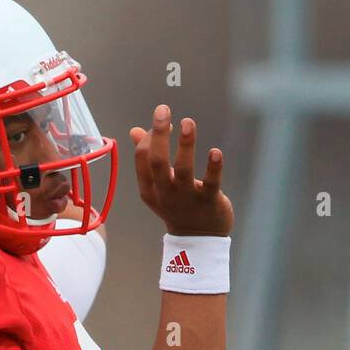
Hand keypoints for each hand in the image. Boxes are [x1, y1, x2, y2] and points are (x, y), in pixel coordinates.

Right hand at [130, 109, 232, 237]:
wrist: (198, 239)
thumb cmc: (177, 206)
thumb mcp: (157, 186)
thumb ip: (147, 158)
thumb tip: (134, 131)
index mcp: (150, 188)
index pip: (143, 158)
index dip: (150, 136)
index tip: (164, 121)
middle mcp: (166, 192)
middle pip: (157, 162)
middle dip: (158, 135)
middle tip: (163, 110)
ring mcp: (187, 197)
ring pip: (184, 170)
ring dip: (185, 145)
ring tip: (188, 123)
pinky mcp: (209, 201)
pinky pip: (211, 183)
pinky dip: (213, 167)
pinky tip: (215, 152)